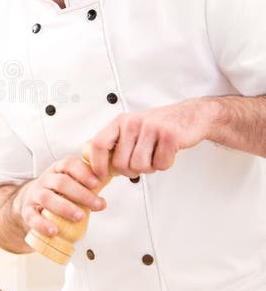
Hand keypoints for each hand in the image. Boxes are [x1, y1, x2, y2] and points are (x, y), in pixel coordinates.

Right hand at [14, 155, 106, 238]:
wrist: (31, 204)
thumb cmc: (57, 195)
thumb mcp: (69, 186)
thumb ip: (86, 191)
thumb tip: (102, 203)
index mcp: (58, 170)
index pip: (69, 164)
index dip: (83, 172)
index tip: (97, 183)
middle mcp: (45, 180)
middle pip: (61, 182)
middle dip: (81, 193)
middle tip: (97, 204)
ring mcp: (34, 195)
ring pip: (47, 198)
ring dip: (65, 207)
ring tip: (80, 217)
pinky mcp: (26, 211)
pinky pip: (32, 216)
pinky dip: (42, 224)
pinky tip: (54, 231)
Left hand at [87, 98, 216, 178]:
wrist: (191, 115)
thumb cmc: (160, 126)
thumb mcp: (133, 129)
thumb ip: (118, 144)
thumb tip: (101, 166)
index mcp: (121, 121)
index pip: (99, 144)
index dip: (98, 163)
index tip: (102, 174)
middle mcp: (133, 122)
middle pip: (120, 163)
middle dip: (131, 171)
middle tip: (143, 162)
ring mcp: (151, 128)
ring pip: (139, 166)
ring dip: (150, 168)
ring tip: (156, 155)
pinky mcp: (169, 136)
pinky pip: (160, 164)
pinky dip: (165, 164)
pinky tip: (168, 152)